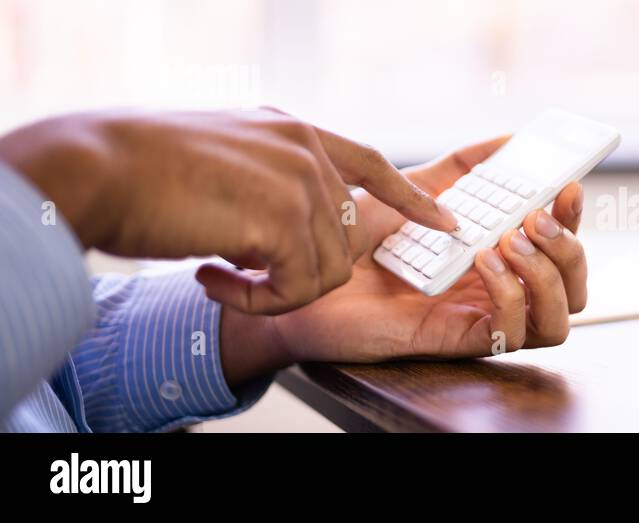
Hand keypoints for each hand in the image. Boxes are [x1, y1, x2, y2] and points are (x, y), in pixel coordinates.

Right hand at [0, 108, 458, 313]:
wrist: (97, 166)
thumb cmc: (139, 169)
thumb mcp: (223, 158)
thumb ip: (266, 178)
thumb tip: (284, 224)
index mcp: (291, 129)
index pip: (370, 162)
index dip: (409, 198)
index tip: (445, 222)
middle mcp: (305, 150)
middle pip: (344, 238)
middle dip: (300, 269)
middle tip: (239, 270)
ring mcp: (300, 181)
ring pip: (326, 270)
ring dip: (273, 288)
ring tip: (217, 273)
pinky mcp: (284, 219)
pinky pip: (297, 288)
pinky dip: (256, 300)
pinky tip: (209, 277)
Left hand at [219, 136, 589, 384]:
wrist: (305, 268)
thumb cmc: (353, 237)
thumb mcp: (412, 188)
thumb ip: (462, 165)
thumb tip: (511, 139)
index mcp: (495, 253)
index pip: (559, 245)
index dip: (573, 216)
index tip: (567, 183)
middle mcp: (497, 288)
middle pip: (574, 284)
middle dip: (570, 247)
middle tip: (536, 217)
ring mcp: (482, 316)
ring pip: (559, 318)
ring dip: (549, 275)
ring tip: (511, 241)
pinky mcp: (460, 339)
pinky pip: (514, 333)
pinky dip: (512, 295)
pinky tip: (484, 262)